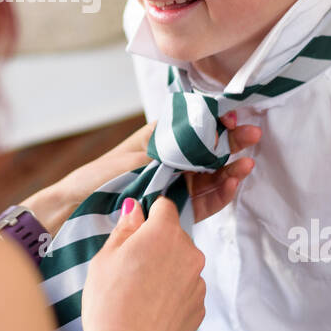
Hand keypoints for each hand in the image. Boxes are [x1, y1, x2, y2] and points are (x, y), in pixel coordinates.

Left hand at [24, 115, 261, 235]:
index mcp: (160, 141)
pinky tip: (233, 184)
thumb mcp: (137, 155)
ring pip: (212, 178)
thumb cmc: (99, 176)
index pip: (197, 128)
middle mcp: (171, 162)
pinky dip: (221, 194)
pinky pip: (204, 202)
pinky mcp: (177, 210)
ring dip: (232, 170)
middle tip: (255, 136)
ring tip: (247, 163)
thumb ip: (171, 148)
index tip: (234, 119)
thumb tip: (204, 132)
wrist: (76, 211)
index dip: (218, 123)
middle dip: (234, 144)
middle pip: (210, 152)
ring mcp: (175, 186)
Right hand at [78, 196, 205, 330]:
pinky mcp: (200, 308)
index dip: (148, 216)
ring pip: (181, 265)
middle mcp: (190, 252)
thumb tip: (134, 209)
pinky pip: (186, 291)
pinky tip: (151, 311)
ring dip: (166, 271)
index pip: (164, 206)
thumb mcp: (105, 257)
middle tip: (131, 268)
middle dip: (156, 246)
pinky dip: (172, 296)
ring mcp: (198, 282)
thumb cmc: (109, 301)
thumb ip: (125, 229)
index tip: (135, 231)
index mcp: (165, 232)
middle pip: (174, 237)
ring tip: (140, 294)